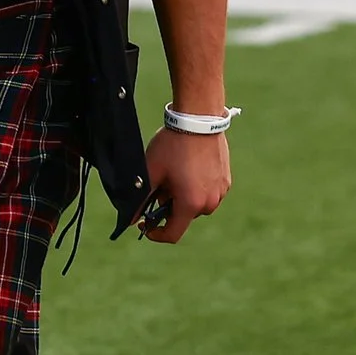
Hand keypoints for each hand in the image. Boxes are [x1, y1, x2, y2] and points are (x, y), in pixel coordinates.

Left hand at [139, 126, 231, 242]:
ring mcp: (221, 192)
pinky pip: (207, 192)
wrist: (198, 121)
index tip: (144, 222)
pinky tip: (187, 166)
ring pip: (195, 204)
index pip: (173, 233)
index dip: (155, 233)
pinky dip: (195, 187)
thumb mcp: (150, 172)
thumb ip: (140, 199)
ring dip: (181, 196)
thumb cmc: (172, 146)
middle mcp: (210, 203)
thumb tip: (129, 220)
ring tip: (173, 171)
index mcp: (190, 204)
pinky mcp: (226, 181)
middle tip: (159, 182)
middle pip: (183, 216)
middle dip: (167, 205)